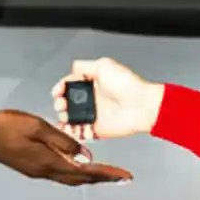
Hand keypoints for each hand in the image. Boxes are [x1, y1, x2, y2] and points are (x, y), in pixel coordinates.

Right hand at [0, 110, 132, 184]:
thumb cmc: (5, 127)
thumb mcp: (39, 127)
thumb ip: (64, 140)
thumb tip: (83, 151)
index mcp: (49, 162)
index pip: (86, 172)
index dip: (107, 174)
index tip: (123, 176)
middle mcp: (45, 171)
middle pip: (80, 179)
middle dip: (102, 178)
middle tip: (119, 177)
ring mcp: (37, 171)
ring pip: (70, 177)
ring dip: (88, 176)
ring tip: (103, 172)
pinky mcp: (31, 167)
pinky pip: (59, 172)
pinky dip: (73, 170)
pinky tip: (76, 162)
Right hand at [50, 57, 164, 140]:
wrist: (141, 106)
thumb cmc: (128, 85)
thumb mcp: (104, 66)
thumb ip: (85, 66)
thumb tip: (73, 67)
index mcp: (92, 83)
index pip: (69, 85)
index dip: (60, 88)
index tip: (57, 91)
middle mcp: (92, 99)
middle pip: (67, 103)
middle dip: (60, 104)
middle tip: (61, 105)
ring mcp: (94, 115)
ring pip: (70, 119)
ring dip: (64, 120)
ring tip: (65, 119)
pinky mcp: (97, 129)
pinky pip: (80, 133)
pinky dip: (74, 133)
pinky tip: (74, 129)